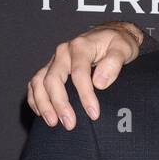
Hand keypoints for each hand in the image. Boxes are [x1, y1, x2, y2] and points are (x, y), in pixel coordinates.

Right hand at [26, 23, 144, 128]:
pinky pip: (36, 83)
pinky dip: (35, 98)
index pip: (79, 73)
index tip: (94, 114)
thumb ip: (114, 63)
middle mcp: (63, 52)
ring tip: (52, 123)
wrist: (110, 35)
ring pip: (39, 81)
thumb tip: (99, 83)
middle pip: (53, 79)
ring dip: (43, 104)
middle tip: (69, 124)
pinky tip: (41, 114)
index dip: (85, 96)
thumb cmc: (117, 43)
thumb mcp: (124, 48)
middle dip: (60, 104)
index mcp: (80, 46)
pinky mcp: (51, 68)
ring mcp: (55, 60)